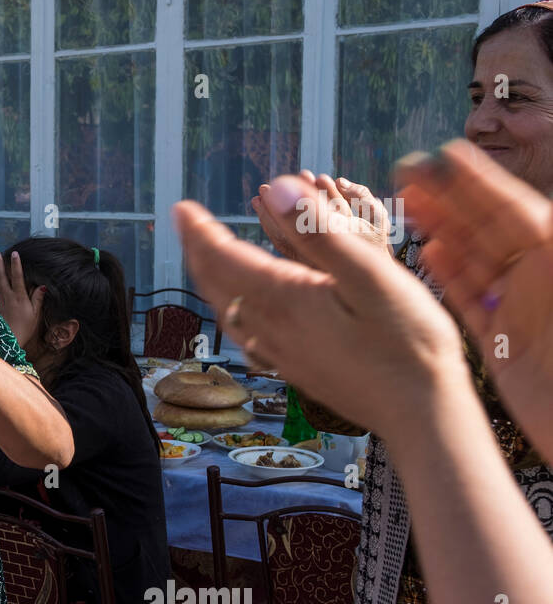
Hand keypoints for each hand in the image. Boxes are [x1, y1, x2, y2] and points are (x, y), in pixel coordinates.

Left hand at [0, 249, 43, 347]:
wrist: (9, 341)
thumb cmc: (25, 329)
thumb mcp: (35, 315)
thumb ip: (38, 299)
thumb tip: (42, 286)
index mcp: (19, 298)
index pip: (18, 277)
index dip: (16, 265)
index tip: (15, 253)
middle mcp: (7, 298)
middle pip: (2, 277)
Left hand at [174, 175, 467, 435]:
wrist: (420, 414)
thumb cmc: (407, 343)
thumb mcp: (371, 276)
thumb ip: (320, 231)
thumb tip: (274, 189)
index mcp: (284, 299)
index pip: (224, 258)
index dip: (200, 231)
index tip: (181, 209)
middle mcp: (271, 329)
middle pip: (217, 285)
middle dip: (199, 252)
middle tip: (186, 225)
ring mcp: (281, 354)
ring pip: (229, 311)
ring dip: (213, 281)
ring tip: (208, 260)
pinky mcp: (296, 370)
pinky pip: (248, 334)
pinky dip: (236, 311)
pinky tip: (244, 314)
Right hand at [397, 139, 552, 457]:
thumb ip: (548, 240)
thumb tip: (541, 209)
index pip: (511, 208)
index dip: (478, 181)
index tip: (445, 156)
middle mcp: (538, 278)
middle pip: (486, 228)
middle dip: (448, 198)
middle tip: (408, 173)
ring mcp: (519, 311)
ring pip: (473, 260)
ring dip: (440, 229)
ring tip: (407, 204)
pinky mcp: (502, 346)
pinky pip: (470, 303)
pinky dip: (448, 277)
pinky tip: (428, 253)